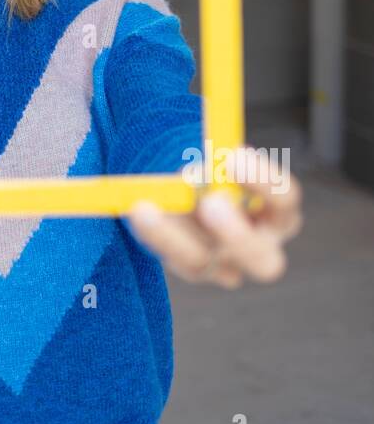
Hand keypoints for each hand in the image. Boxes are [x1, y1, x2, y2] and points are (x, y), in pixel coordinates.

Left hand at [126, 145, 303, 288]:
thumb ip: (216, 164)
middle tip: (211, 204)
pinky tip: (139, 211)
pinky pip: (172, 258)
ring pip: (203, 264)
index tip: (233, 155)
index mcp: (279, 212)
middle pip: (265, 263)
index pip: (285, 199)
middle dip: (237, 236)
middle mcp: (261, 248)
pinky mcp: (194, 268)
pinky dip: (154, 234)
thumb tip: (197, 167)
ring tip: (148, 208)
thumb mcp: (222, 162)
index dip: (264, 181)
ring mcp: (226, 265)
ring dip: (174, 237)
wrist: (197, 188)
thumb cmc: (218, 171)